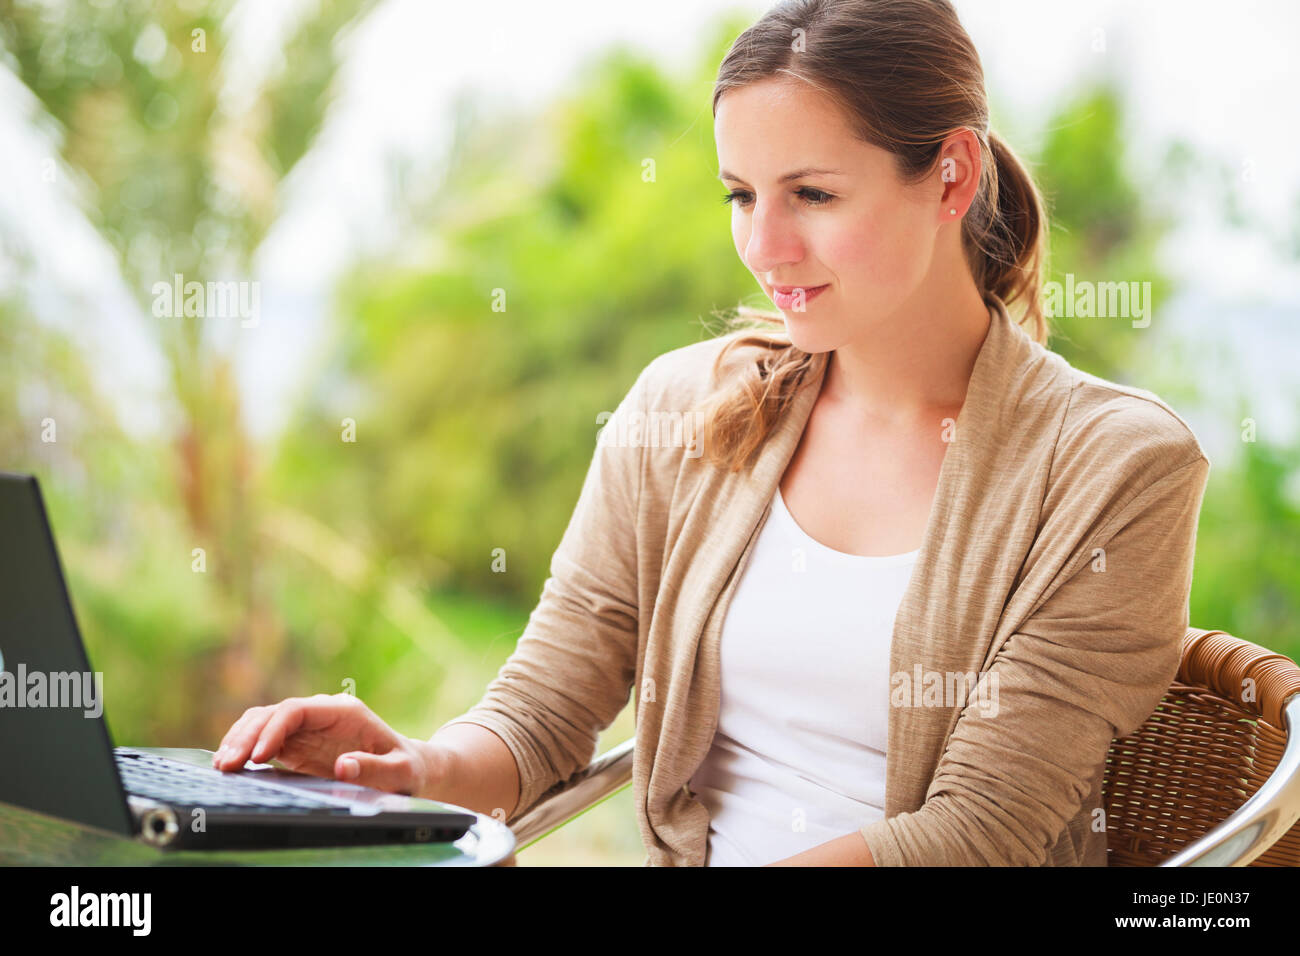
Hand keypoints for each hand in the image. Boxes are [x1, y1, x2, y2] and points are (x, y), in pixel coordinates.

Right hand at [210, 693, 443, 797]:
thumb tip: (344, 765)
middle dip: (247, 736)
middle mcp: (322, 714)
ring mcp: (308, 728)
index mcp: (344, 712)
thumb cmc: (406, 768)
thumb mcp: (401, 771)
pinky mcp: (299, 745)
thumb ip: (376, 769)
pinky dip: (245, 748)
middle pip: (274, 714)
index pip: (298, 709)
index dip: (274, 729)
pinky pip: (265, 739)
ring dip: (240, 740)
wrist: (408, 768)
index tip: (258, 756)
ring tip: (222, 765)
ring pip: (264, 723)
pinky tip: (230, 765)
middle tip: (227, 764)